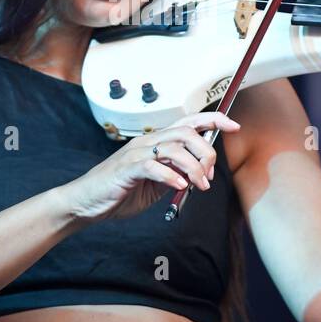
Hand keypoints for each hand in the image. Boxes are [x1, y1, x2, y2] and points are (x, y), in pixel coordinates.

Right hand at [61, 111, 241, 222]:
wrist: (87, 202)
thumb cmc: (120, 190)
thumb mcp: (156, 182)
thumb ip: (175, 173)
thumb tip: (198, 173)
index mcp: (156, 142)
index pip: (188, 122)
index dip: (213, 119)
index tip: (233, 125)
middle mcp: (147, 142)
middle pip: (186, 133)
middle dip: (206, 152)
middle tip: (208, 176)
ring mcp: (136, 153)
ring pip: (174, 147)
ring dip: (193, 167)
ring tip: (198, 185)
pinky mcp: (126, 168)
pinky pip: (153, 166)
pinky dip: (170, 175)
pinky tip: (178, 186)